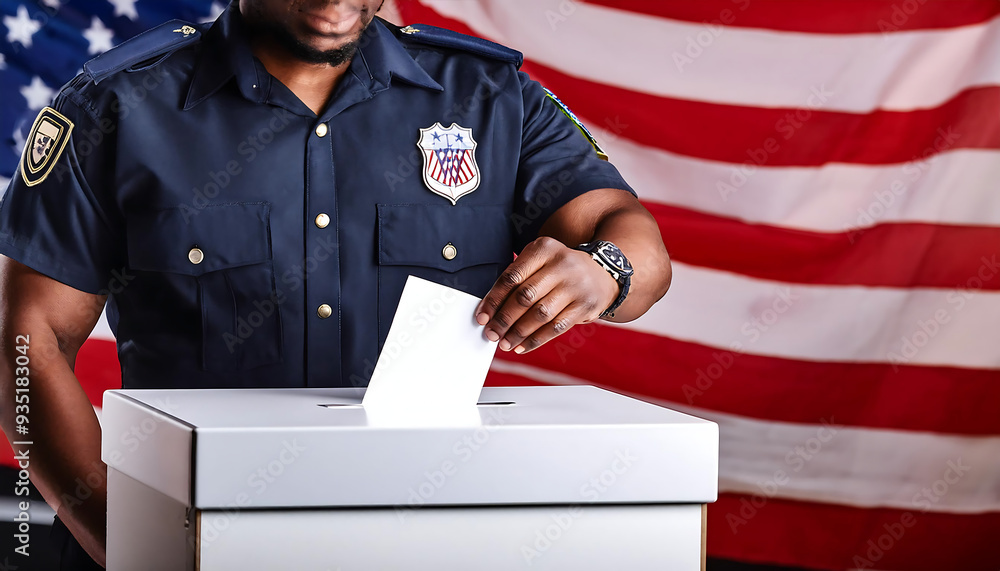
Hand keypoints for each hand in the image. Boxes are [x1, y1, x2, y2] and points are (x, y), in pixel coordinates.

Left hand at [475, 237, 618, 353]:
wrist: (601, 274)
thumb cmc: (559, 269)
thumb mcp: (541, 261)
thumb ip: (518, 278)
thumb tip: (491, 310)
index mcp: (544, 249)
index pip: (512, 277)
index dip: (494, 300)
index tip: (483, 317)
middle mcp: (561, 265)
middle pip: (525, 297)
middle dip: (504, 319)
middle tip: (491, 334)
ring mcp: (575, 286)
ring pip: (540, 314)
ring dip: (518, 332)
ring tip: (505, 343)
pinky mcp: (584, 306)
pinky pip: (556, 327)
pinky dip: (536, 340)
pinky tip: (522, 346)